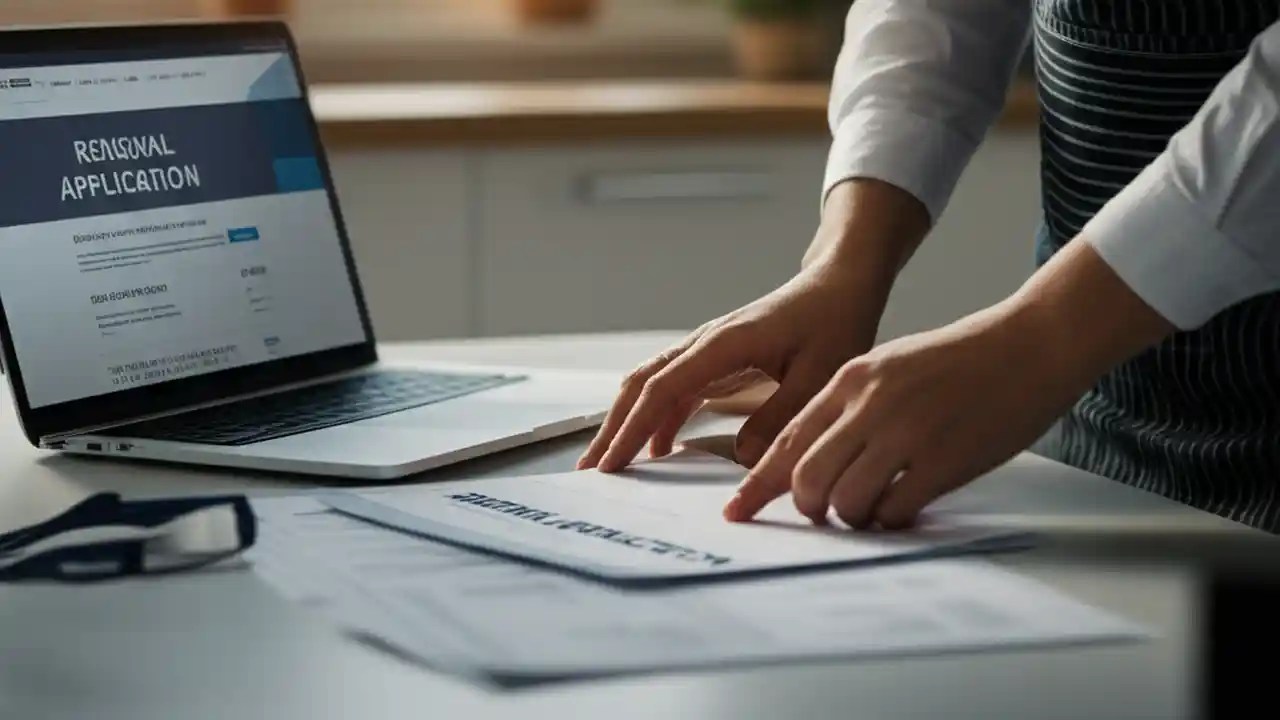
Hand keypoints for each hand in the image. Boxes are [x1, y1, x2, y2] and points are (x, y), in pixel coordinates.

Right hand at [576, 266, 882, 471]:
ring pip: (650, 386)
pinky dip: (656, 418)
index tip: (612, 464)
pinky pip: (672, 389)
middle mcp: (703, 344)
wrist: (837, 286)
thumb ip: (781, 416)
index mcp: (723, 345)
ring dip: (626, 423)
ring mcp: (705, 351)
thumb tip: (742, 458)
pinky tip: (656, 450)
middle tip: (590, 472)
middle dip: (612, 429)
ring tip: (609, 464)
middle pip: (641, 386)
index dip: (633, 430)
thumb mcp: (820, 374)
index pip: (662, 390)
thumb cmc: (833, 323)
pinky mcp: (714, 360)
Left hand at [723, 241, 1177, 528]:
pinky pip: (894, 510)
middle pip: (805, 478)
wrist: (1029, 344)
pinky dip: (890, 521)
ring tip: (873, 509)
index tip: (736, 512)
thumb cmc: (961, 361)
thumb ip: (850, 407)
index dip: (757, 484)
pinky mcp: (943, 460)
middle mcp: (869, 404)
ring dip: (852, 517)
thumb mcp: (890, 368)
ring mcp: (906, 432)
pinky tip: (904, 510)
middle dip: (807, 508)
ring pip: (845, 500)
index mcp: (850, 379)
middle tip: (824, 515)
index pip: (787, 440)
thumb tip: (813, 459)